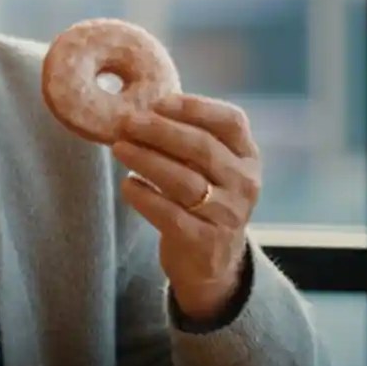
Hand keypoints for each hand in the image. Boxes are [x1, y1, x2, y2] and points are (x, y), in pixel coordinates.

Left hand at [112, 94, 261, 320]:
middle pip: (202, 148)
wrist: (213, 264)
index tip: (157, 100)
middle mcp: (244, 184)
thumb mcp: (210, 168)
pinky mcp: (204, 242)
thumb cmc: (203, 200)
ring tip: (118, 148)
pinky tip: (127, 185)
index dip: (194, 107)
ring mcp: (228, 214)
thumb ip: (189, 138)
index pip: (231, 121)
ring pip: (184, 180)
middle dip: (160, 130)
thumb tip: (142, 104)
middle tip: (127, 121)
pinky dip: (144, 196)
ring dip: (146, 160)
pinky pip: (169, 213)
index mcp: (248, 157)